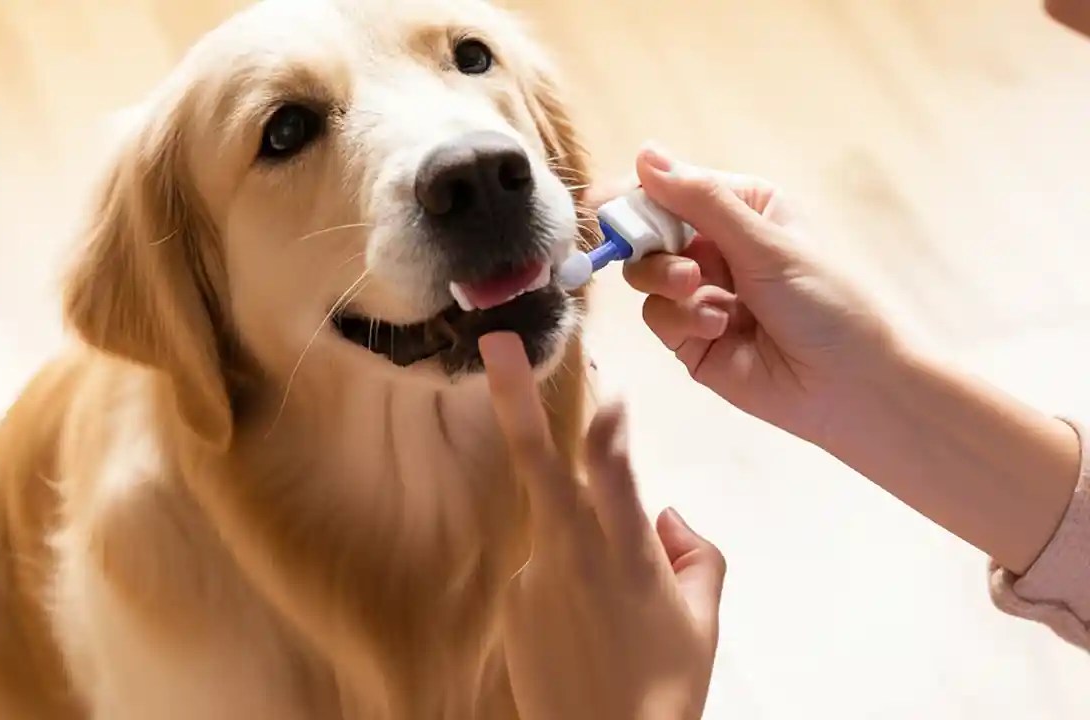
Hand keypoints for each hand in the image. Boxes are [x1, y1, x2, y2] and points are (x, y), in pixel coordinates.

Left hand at [480, 332, 725, 719]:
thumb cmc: (663, 689)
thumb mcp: (704, 618)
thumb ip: (696, 552)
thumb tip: (668, 514)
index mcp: (628, 555)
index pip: (615, 467)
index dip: (611, 422)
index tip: (611, 390)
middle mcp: (573, 556)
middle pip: (539, 463)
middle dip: (515, 398)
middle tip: (494, 346)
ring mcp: (534, 577)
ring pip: (557, 529)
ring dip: (581, 549)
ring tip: (611, 625)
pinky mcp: (512, 600)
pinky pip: (545, 571)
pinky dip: (566, 588)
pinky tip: (585, 635)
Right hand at [599, 146, 897, 445]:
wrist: (852, 386)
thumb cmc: (827, 303)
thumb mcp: (765, 242)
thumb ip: (700, 201)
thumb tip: (646, 154)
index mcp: (744, 209)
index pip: (674, 189)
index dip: (637, 196)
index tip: (604, 206)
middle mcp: (720, 247)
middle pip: (650, 233)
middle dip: (649, 245)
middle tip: (658, 251)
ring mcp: (704, 294)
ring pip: (647, 275)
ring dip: (665, 281)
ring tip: (695, 290)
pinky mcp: (692, 339)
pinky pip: (659, 317)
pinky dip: (680, 320)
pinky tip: (718, 328)